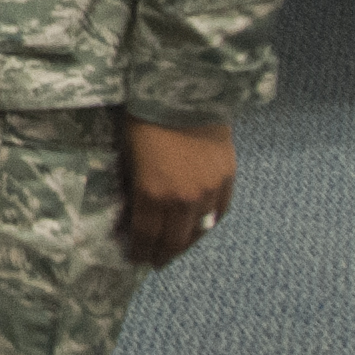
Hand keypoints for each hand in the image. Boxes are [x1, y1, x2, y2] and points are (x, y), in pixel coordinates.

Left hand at [120, 116, 235, 267]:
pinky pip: (219, 212)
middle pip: (174, 240)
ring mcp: (208, 191)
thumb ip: (133, 183)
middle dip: (163, 254)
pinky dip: (208, 224)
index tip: (137, 259)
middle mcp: (182, 200)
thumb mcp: (128, 153)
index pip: (146, 235)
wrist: (184, 92)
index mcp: (152, 194)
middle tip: (156, 262)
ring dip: (187, 243)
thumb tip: (132, 206)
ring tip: (177, 249)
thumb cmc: (145, 117)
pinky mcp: (226, 179)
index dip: (141, 250)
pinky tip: (201, 228)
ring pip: (200, 231)